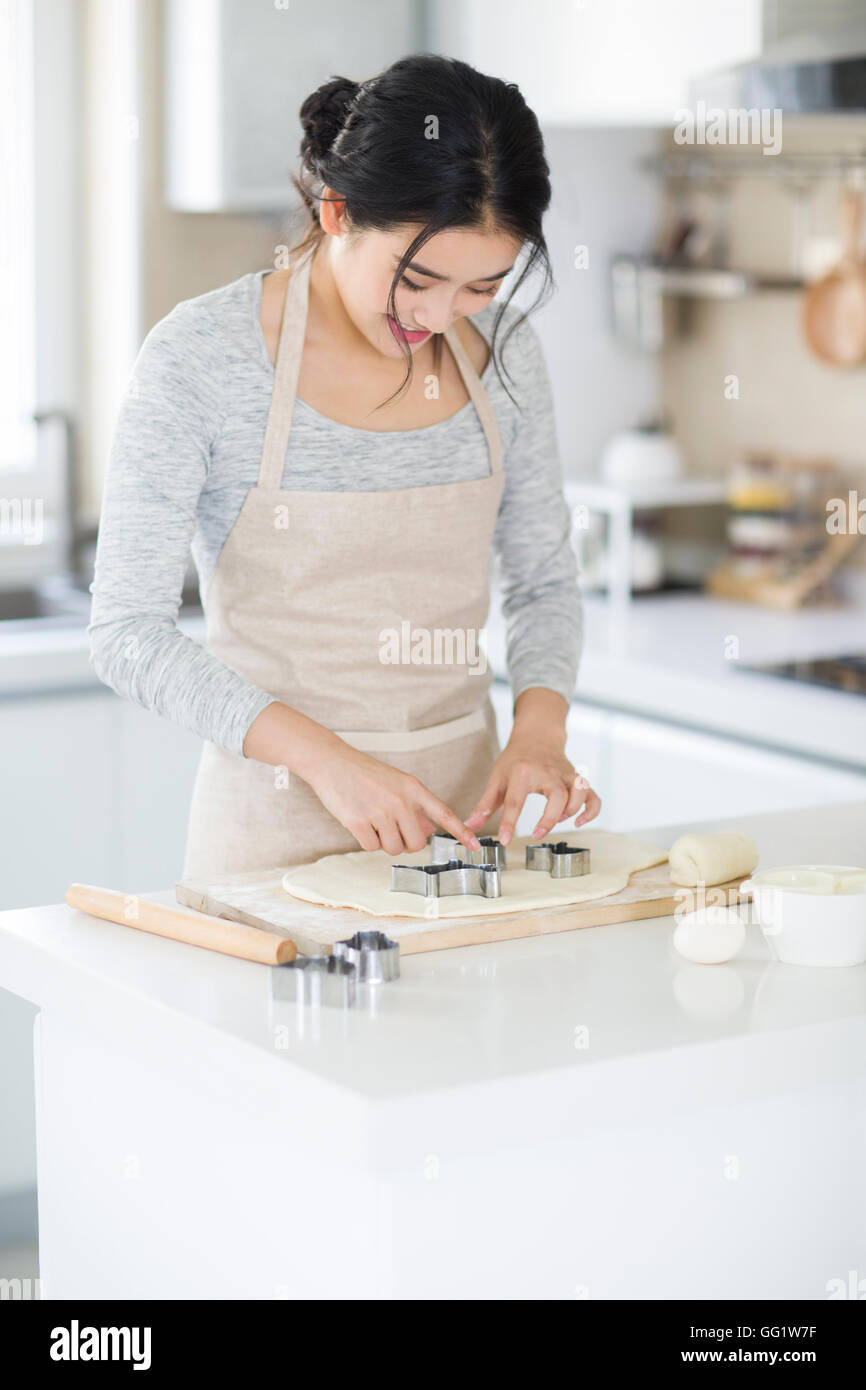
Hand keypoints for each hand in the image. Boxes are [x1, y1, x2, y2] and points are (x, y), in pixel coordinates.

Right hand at [304, 741, 481, 857]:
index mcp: (412, 788)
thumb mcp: (396, 783)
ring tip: (374, 821)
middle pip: (416, 843)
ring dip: (385, 842)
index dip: (461, 832)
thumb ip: (414, 807)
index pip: (443, 813)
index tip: (475, 846)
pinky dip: (367, 840)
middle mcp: (400, 801)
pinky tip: (360, 822)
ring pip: (394, 848)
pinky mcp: (358, 823)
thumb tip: (428, 830)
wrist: (331, 763)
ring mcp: (379, 812)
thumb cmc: (364, 774)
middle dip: (406, 844)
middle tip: (393, 831)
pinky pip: (372, 847)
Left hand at [464, 690, 600, 844]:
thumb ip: (484, 806)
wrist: (537, 736)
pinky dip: (591, 810)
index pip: (516, 801)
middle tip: (537, 833)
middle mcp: (547, 773)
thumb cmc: (515, 760)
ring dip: (572, 811)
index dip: (510, 823)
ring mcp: (566, 775)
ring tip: (559, 820)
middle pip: (557, 796)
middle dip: (549, 818)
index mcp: (523, 773)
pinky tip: (579, 821)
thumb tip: (469, 827)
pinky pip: (593, 795)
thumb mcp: (497, 779)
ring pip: (579, 792)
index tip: (505, 841)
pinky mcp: (577, 779)